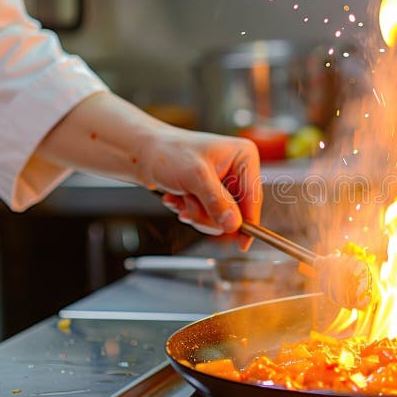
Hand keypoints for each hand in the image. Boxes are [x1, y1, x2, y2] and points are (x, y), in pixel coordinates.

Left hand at [139, 128, 261, 249]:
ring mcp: (224, 184)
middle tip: (190, 202)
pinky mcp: (211, 194)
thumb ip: (217, 201)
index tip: (243, 243)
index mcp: (244, 157)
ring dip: (197, 213)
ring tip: (182, 196)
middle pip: (236, 212)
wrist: (143, 153)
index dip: (249, 221)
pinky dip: (190, 211)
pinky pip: (207, 217)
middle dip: (208, 213)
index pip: (253, 196)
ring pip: (220, 218)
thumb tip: (234, 224)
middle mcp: (237, 171)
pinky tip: (178, 198)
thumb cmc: (168, 153)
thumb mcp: (196, 176)